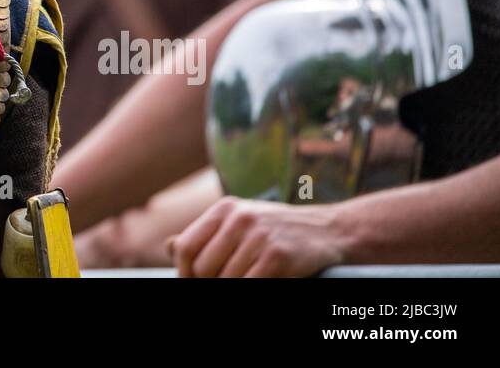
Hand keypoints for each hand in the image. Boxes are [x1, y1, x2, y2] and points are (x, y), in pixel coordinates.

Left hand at [169, 196, 347, 276]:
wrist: (331, 230)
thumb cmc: (278, 231)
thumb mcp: (240, 222)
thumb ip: (206, 235)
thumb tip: (169, 247)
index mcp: (225, 209)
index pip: (185, 247)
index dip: (183, 273)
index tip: (190, 283)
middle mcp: (239, 219)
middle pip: (202, 268)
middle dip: (208, 284)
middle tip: (221, 286)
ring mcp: (259, 237)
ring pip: (225, 280)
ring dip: (232, 288)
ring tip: (247, 281)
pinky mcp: (278, 257)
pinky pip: (249, 285)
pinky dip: (250, 290)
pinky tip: (261, 284)